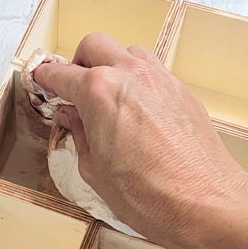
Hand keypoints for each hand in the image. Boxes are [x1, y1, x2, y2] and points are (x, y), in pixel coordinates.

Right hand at [32, 33, 247, 248]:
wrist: (205, 202)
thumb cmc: (149, 195)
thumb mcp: (95, 172)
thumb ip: (80, 136)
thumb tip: (74, 117)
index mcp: (98, 92)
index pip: (61, 73)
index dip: (46, 78)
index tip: (41, 80)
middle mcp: (129, 74)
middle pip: (94, 45)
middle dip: (79, 62)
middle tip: (74, 87)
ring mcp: (160, 79)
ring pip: (127, 52)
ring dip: (112, 65)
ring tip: (108, 97)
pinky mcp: (182, 91)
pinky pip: (153, 71)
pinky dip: (138, 81)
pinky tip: (137, 111)